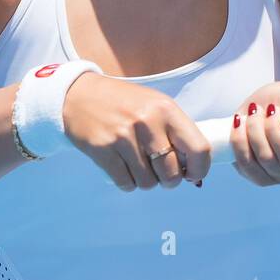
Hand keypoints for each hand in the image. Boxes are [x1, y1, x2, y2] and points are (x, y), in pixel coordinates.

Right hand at [62, 74, 210, 191]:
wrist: (80, 95)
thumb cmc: (125, 103)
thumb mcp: (155, 106)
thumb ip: (176, 133)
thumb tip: (193, 170)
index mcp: (167, 109)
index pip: (199, 148)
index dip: (199, 169)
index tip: (192, 175)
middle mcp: (148, 122)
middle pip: (171, 173)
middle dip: (168, 180)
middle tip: (160, 172)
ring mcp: (124, 136)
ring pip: (148, 182)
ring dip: (146, 180)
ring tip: (138, 164)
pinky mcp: (103, 150)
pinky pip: (126, 183)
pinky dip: (128, 182)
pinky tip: (123, 168)